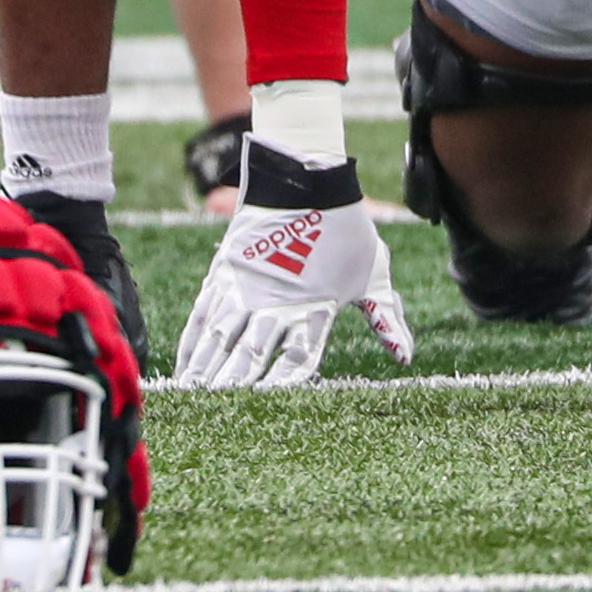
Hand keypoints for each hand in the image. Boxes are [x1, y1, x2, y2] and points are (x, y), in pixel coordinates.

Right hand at [174, 174, 412, 388]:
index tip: (269, 409)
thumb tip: (405, 358)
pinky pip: (202, 316)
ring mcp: (246, 286)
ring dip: (207, 371)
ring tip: (195, 399)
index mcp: (315, 306)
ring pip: (221, 338)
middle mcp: (277, 301)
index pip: (298, 357)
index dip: (282, 385)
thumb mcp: (373, 273)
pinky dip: (192, 345)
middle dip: (235, 385)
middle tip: (219, 414)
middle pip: (251, 353)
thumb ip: (385, 318)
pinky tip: (185, 369)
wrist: (306, 177)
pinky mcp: (225, 272)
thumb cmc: (346, 227)